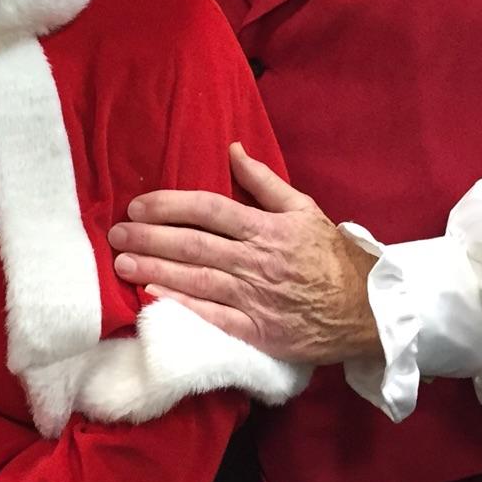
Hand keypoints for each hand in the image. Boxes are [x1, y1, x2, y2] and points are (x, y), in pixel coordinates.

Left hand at [108, 143, 380, 365]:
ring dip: (155, 271)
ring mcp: (256, 298)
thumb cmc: (330, 256)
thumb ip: (264, 181)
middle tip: (115, 234)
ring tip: (121, 264)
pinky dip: (183, 308)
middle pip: (194, 245)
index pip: (209, 210)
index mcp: (266, 227)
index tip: (138, 205)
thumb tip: (232, 150)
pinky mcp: (258, 331)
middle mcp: (257, 261)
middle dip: (150, 239)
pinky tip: (152, 299)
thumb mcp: (303, 208)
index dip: (170, 206)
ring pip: (197, 280)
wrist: (366, 308)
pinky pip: (213, 319)